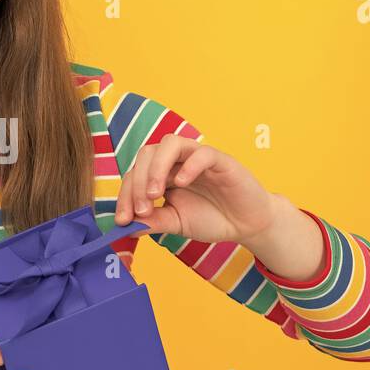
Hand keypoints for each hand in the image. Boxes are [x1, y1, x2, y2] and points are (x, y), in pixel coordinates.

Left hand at [113, 135, 280, 244]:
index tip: (123, 220)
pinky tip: (181, 184)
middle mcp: (178, 160)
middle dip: (137, 183)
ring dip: (156, 168)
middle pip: (147, 154)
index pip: (135, 174)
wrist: (246, 225)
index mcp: (163, 173)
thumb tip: (125, 226)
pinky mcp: (221, 160)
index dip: (125, 195)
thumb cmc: (212, 219)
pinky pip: (202, 153)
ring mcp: (198, 158)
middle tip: (142, 210)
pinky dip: (189, 166)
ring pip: (170, 143)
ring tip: (155, 194)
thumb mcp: (176, 223)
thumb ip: (153, 222)